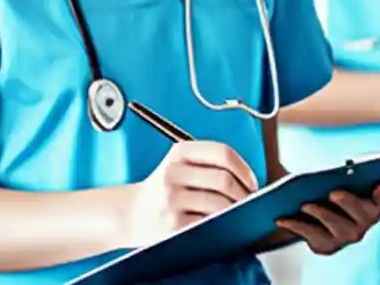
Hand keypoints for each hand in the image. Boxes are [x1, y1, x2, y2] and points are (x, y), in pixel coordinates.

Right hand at [121, 141, 258, 247]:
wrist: (127, 214)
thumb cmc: (162, 190)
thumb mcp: (179, 165)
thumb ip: (209, 164)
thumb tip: (250, 182)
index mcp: (179, 153)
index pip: (223, 153)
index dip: (244, 168)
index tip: (252, 182)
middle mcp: (173, 173)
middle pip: (224, 180)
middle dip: (244, 193)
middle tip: (248, 202)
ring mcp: (172, 199)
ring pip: (219, 203)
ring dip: (235, 211)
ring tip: (237, 214)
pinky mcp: (172, 224)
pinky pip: (208, 223)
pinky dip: (221, 225)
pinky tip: (220, 225)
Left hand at [276, 180, 379, 255]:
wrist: (310, 214)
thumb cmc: (327, 188)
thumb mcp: (337, 178)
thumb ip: (344, 173)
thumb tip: (338, 166)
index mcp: (373, 202)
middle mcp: (364, 222)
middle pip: (361, 214)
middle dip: (348, 202)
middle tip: (333, 192)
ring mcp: (347, 236)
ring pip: (337, 227)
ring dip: (321, 214)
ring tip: (305, 205)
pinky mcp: (327, 247)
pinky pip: (313, 236)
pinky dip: (297, 226)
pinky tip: (282, 218)